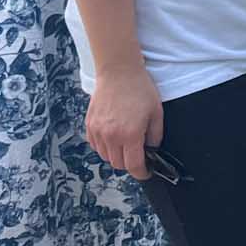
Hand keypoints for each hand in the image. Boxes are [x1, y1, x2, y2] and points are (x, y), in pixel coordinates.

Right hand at [87, 64, 164, 181]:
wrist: (119, 72)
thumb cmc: (140, 90)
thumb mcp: (156, 112)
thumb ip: (155, 136)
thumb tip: (152, 150)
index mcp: (130, 134)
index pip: (133, 165)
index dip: (142, 173)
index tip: (146, 172)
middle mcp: (111, 136)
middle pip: (118, 164)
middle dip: (130, 164)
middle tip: (138, 155)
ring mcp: (98, 131)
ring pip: (106, 156)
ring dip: (116, 155)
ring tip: (126, 144)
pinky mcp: (89, 126)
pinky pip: (96, 146)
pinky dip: (105, 147)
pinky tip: (114, 137)